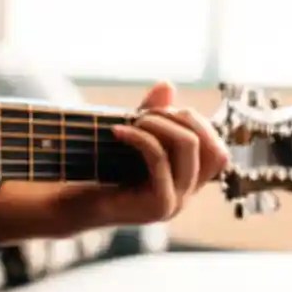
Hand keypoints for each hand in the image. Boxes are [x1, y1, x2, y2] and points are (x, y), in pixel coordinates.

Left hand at [0, 81, 229, 243]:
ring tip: (132, 120)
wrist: (72, 205)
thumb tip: (167, 85)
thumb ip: (151, 114)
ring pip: (188, 146)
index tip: (161, 113)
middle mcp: (188, 194)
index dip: (197, 124)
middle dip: (179, 118)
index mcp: (187, 180)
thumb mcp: (131, 137)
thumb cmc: (100, 171)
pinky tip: (116, 131)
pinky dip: (140, 137)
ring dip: (159, 122)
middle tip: (144, 114)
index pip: (218, 150)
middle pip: (211, 144)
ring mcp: (177, 202)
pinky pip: (159, 159)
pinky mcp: (158, 206)